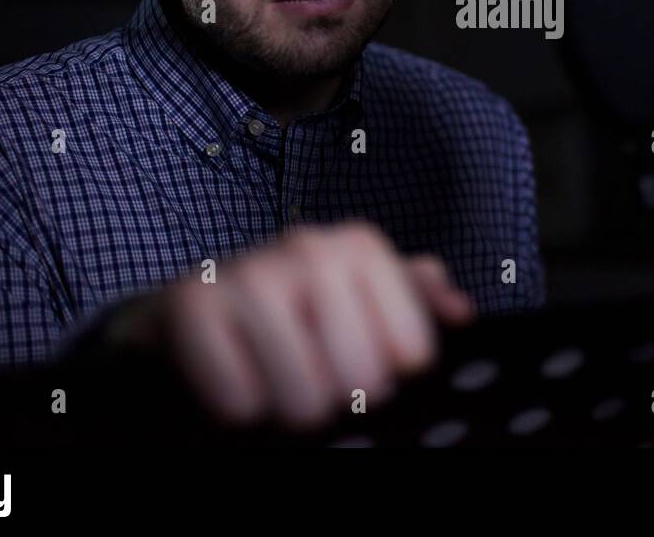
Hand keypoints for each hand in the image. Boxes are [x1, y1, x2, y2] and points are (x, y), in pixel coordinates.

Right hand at [109, 221, 475, 428]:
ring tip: (275, 382)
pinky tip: (234, 379)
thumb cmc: (293, 308)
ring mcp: (250, 269)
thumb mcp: (359, 296)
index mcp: (360, 246)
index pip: (413, 352)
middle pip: (363, 376)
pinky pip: (240, 399)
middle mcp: (310, 246)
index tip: (358, 363)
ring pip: (305, 395)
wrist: (192, 307)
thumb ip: (415, 299)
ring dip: (289, 406)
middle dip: (338, 396)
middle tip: (310, 377)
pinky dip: (240, 407)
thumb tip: (462, 311)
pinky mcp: (192, 302)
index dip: (388, 377)